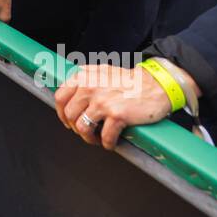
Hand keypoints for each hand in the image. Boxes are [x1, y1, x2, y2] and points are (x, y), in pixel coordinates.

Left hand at [54, 63, 180, 149]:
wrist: (156, 84)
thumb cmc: (130, 81)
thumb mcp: (102, 72)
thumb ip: (85, 81)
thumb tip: (70, 98)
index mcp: (84, 76)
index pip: (60, 97)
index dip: (61, 113)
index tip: (68, 121)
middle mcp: (90, 86)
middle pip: (69, 115)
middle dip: (75, 128)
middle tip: (85, 131)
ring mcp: (102, 101)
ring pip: (82, 128)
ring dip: (88, 138)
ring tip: (96, 138)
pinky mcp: (116, 114)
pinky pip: (104, 137)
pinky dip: (107, 143)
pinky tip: (111, 142)